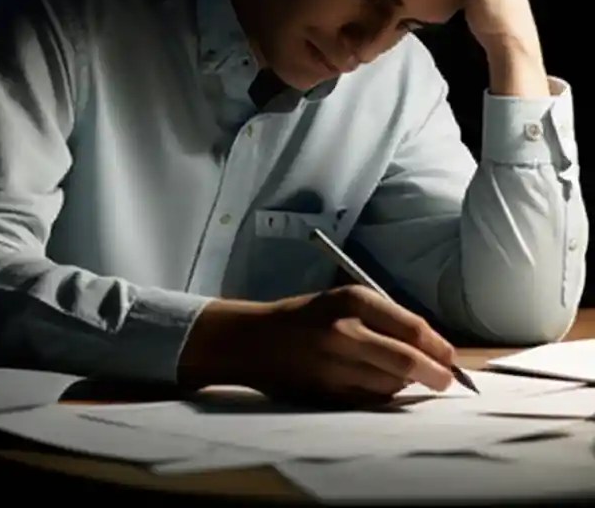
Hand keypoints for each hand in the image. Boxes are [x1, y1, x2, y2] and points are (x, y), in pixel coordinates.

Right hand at [183, 286, 457, 405]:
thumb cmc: (304, 319)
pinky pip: (371, 399)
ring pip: (392, 384)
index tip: (449, 357)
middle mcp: (344, 332)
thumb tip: (435, 350)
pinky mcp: (327, 392)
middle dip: (435, 374)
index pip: (413, 328)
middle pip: (408, 361)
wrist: (252, 341)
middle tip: (444, 379)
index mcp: (352, 301)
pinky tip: (369, 383)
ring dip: (403, 383)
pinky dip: (380, 395)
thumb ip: (386, 321)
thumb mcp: (342, 303)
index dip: (439, 347)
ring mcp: (335, 365)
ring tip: (394, 375)